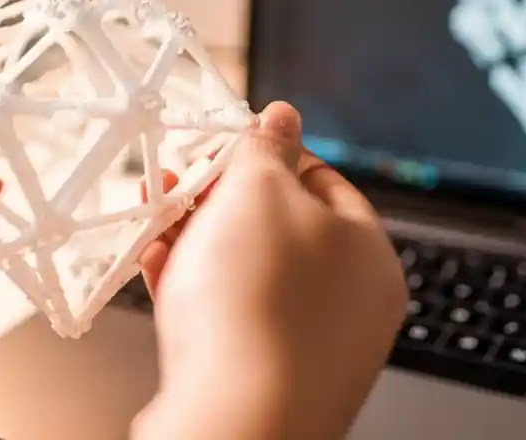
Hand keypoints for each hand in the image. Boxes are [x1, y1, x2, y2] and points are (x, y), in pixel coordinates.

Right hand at [134, 102, 407, 439]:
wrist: (233, 423)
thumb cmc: (258, 307)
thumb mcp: (259, 192)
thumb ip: (267, 149)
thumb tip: (282, 117)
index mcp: (369, 254)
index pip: (323, 182)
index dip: (269, 154)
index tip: (225, 146)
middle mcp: (349, 305)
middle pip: (280, 229)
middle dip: (220, 200)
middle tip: (179, 183)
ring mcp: (308, 347)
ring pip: (248, 275)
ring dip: (197, 242)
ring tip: (155, 220)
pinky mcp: (263, 379)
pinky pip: (228, 320)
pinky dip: (193, 292)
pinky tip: (159, 271)